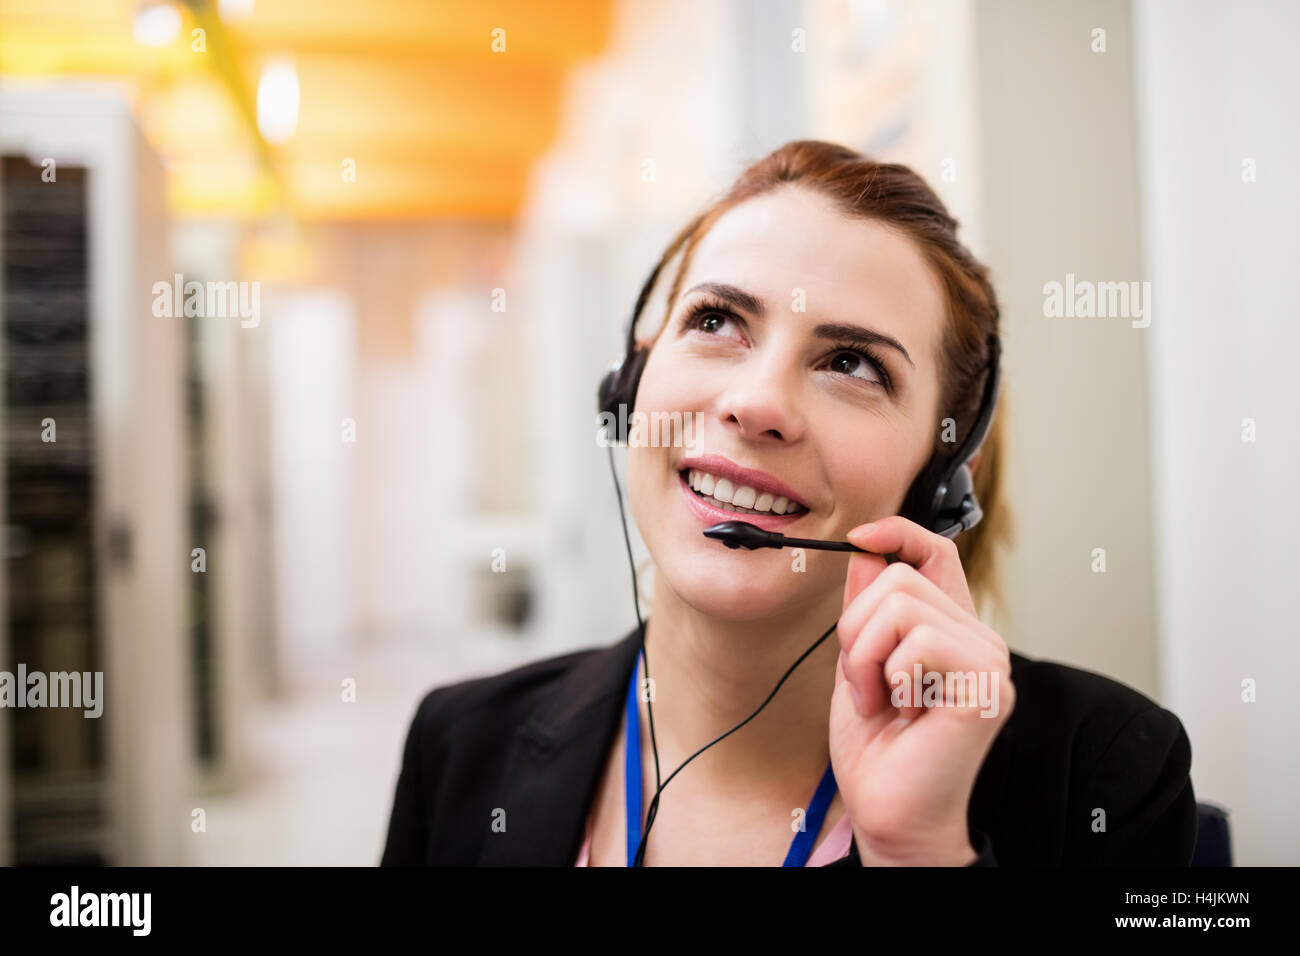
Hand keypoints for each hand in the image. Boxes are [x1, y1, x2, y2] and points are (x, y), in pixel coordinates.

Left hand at [828, 516, 1014, 865]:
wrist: (889, 813)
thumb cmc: (879, 750)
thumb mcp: (859, 663)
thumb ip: (865, 609)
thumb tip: (865, 551)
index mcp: (951, 629)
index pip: (936, 550)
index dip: (896, 532)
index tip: (857, 539)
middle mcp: (978, 638)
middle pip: (900, 575)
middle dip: (856, 627)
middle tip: (864, 680)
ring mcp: (988, 661)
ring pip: (901, 604)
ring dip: (866, 656)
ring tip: (879, 698)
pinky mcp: (984, 686)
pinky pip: (917, 641)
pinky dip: (888, 675)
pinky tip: (901, 710)